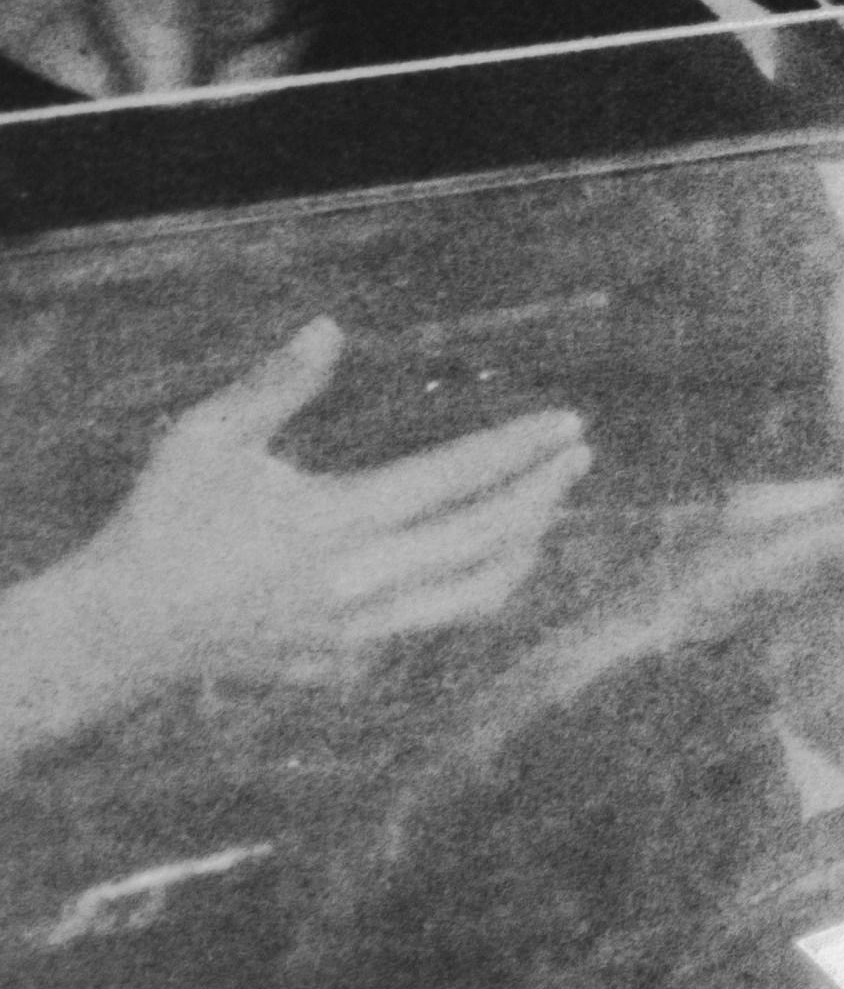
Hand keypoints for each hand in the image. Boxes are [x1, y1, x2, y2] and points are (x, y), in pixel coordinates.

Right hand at [2, 321, 587, 742]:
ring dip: (519, 550)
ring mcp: (355, 631)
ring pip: (470, 596)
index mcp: (334, 520)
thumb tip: (330, 327)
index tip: (569, 424)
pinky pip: (430, 627)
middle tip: (577, 458)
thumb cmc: (162, 517)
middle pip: (483, 538)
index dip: (518, 450)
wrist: (121, 629)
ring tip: (544, 513)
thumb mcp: (208, 437)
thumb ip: (275, 383)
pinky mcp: (342, 661)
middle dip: (540, 494)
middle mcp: (358, 582)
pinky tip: (481, 565)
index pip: (455, 479)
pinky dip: (469, 593)